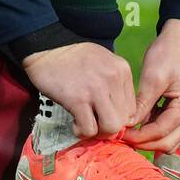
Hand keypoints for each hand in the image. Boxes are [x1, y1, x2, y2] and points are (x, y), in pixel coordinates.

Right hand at [22, 42, 136, 139]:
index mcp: (122, 69)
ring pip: (111, 127)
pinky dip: (81, 131)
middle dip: (109, 127)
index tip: (104, 117)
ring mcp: (96, 88)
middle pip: (124, 120)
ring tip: (86, 123)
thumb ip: (115, 84)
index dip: (119, 118)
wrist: (46, 48)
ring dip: (98, 131)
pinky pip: (89, 129)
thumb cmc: (74, 59)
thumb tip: (121, 115)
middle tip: (94, 122)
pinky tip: (74, 122)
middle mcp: (113, 77)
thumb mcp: (103, 62)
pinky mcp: (78, 99)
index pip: (133, 108)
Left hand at [125, 19, 179, 152]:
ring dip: (151, 138)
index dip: (140, 137)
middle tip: (123, 138)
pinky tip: (139, 123)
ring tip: (129, 132)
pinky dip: (156, 129)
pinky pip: (171, 127)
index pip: (162, 132)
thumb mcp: (153, 77)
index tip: (121, 135)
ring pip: (170, 138)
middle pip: (169, 142)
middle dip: (145, 143)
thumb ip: (142, 104)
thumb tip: (128, 126)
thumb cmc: (170, 51)